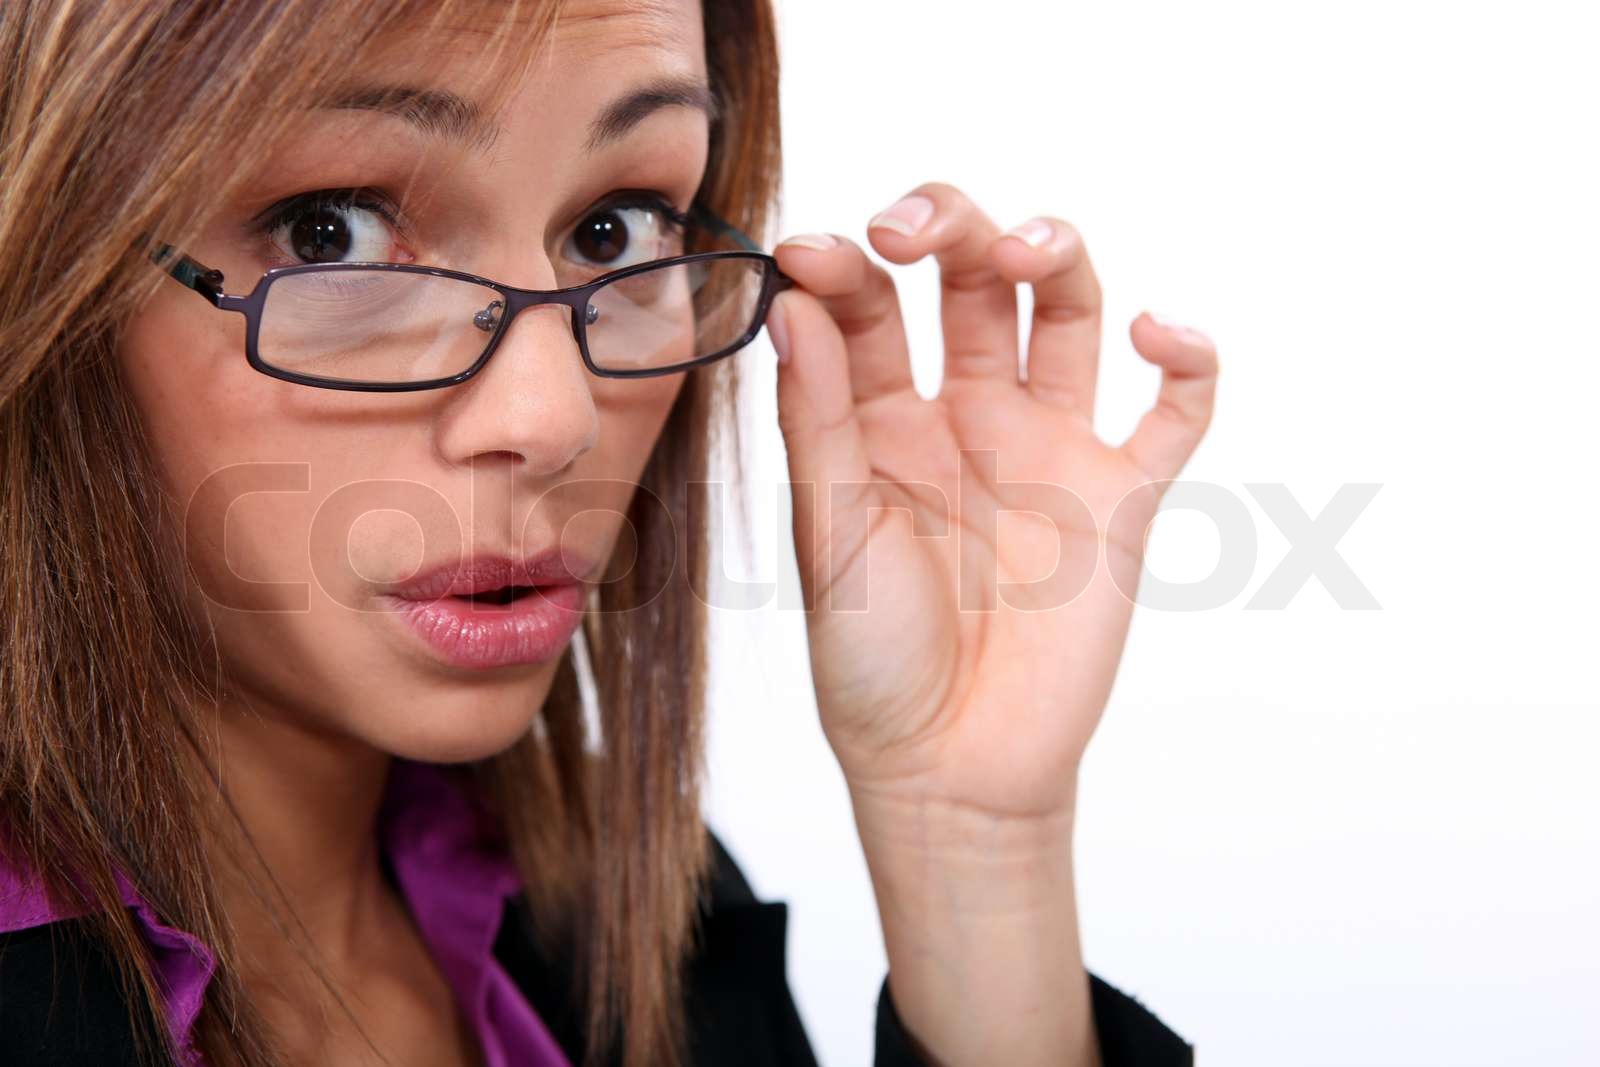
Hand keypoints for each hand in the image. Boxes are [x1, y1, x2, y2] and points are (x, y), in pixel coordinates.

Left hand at [769, 181, 1219, 832]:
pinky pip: (1175, 412)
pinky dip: (1188, 361)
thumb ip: (816, 417)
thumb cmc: (872, 660)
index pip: (868, 306)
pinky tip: (1163, 332)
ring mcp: (1047, 448)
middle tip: (916, 229)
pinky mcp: (1120, 498)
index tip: (813, 250)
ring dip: (1058, 259)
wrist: (951, 767)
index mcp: (879, 420)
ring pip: (1068, 315)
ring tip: (1029, 250)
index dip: (844, 265)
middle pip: (972, 282)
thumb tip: (791, 299)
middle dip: (951, 228)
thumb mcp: (829, 533)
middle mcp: (964, 415)